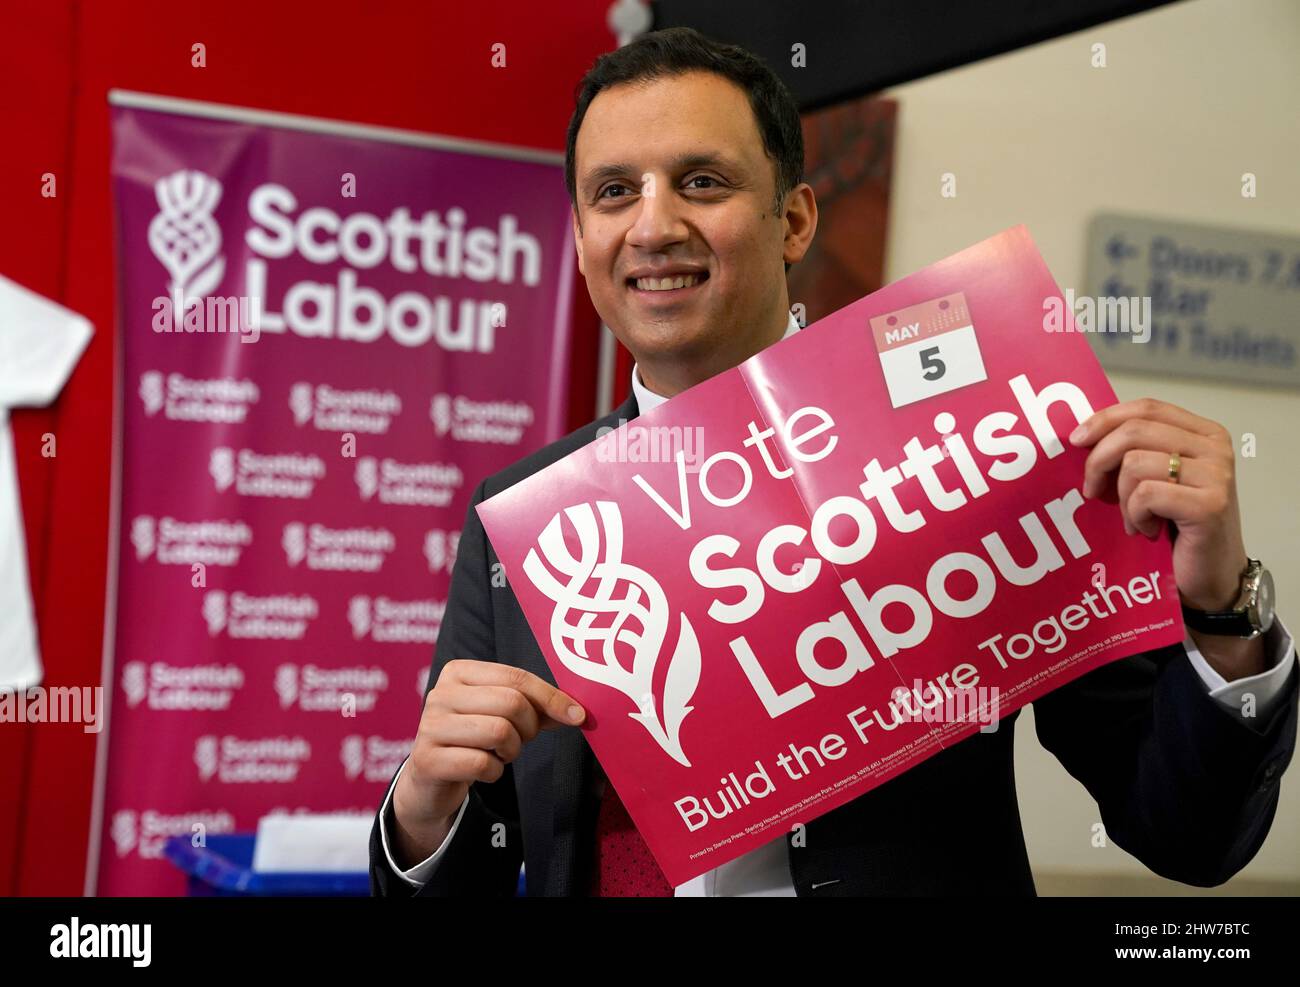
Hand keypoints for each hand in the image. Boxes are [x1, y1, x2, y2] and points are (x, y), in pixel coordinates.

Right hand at [390, 659, 584, 867]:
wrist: (431, 779)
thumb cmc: (474, 738)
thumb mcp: (502, 714)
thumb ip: (535, 707)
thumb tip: (575, 711)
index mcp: (459, 671)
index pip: (516, 676)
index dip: (552, 697)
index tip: (577, 715)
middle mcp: (440, 694)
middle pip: (511, 702)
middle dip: (529, 727)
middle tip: (522, 739)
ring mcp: (430, 726)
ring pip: (499, 732)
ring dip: (512, 750)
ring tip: (500, 753)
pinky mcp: (427, 760)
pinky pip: (483, 764)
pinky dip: (495, 772)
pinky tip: (484, 769)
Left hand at [1069, 398, 1262, 678]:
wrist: (1209, 576)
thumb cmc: (1177, 528)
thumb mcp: (1155, 479)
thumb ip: (1134, 452)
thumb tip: (1082, 435)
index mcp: (1202, 433)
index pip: (1146, 408)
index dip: (1105, 419)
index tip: (1076, 440)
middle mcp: (1215, 448)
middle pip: (1135, 431)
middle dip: (1099, 461)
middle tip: (1091, 491)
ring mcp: (1216, 475)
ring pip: (1135, 464)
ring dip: (1121, 499)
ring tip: (1134, 519)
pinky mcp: (1209, 504)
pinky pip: (1145, 495)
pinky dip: (1134, 516)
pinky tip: (1146, 531)